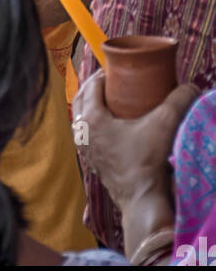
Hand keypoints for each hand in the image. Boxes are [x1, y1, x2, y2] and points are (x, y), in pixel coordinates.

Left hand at [72, 70, 198, 209]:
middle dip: (93, 86)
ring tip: (108, 100)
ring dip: (90, 104)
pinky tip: (108, 125)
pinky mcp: (90, 160)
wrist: (142, 199)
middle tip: (111, 81)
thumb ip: (178, 101)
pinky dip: (91, 123)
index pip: (91, 85)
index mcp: (92, 118)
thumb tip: (190, 86)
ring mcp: (84, 147)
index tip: (115, 70)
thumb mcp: (164, 125)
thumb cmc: (148, 161)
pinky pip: (84, 133)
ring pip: (80, 116)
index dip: (101, 74)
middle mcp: (82, 131)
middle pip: (81, 98)